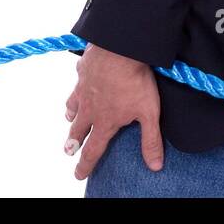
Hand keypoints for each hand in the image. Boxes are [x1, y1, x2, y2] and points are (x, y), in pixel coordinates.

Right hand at [63, 42, 163, 180]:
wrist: (119, 48)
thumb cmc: (135, 80)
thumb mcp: (149, 113)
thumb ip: (150, 140)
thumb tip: (155, 166)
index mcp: (105, 121)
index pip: (93, 150)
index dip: (85, 165)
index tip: (78, 174)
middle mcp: (90, 108)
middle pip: (78, 131)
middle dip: (73, 143)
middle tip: (68, 151)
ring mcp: (83, 89)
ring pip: (73, 107)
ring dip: (71, 117)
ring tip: (70, 120)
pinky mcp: (82, 71)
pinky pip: (76, 83)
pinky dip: (76, 89)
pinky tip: (79, 85)